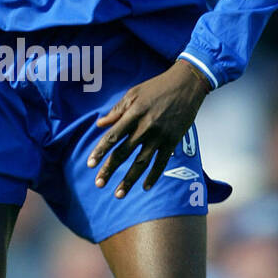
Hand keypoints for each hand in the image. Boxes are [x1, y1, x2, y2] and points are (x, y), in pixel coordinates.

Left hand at [88, 59, 210, 197]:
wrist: (187, 84)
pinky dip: (154, 176)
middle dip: (109, 169)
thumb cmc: (156, 87)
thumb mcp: (133, 93)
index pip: (112, 136)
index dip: (100, 151)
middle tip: (98, 184)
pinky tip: (145, 187)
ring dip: (129, 179)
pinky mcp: (173, 140)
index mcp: (133, 114)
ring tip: (118, 194)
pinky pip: (162, 162)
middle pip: (124, 152)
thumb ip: (116, 110)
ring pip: (141, 162)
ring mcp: (160, 135)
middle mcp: (145, 127)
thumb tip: (99, 124)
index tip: (90, 164)